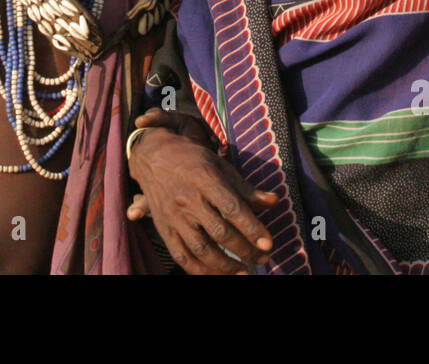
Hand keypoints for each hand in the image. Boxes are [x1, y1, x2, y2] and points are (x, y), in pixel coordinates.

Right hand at [126, 109, 279, 273]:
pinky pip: (181, 255)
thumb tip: (275, 201)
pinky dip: (200, 270)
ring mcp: (174, 217)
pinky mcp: (164, 228)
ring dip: (226, 266)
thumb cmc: (192, 159)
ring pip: (202, 249)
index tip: (268, 243)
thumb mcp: (220, 166)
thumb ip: (246, 188)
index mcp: (205, 179)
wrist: (153, 155)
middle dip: (245, 250)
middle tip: (263, 257)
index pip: (232, 209)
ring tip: (244, 271)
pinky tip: (217, 273)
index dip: (252, 228)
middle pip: (220, 232)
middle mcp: (188, 200)